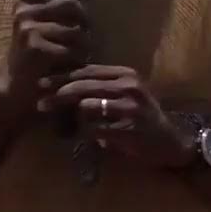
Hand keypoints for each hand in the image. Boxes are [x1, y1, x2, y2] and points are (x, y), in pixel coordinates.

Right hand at [1, 0, 91, 109]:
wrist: (16, 90)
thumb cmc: (34, 56)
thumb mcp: (38, 26)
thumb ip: (55, 9)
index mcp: (23, 4)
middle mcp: (24, 14)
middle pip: (70, 3)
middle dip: (85, 20)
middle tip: (84, 36)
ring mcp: (29, 31)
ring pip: (76, 30)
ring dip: (84, 44)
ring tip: (78, 55)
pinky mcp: (37, 50)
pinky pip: (72, 50)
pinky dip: (78, 60)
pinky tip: (72, 66)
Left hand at [40, 65, 194, 168]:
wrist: (170, 141)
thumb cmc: (141, 117)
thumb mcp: (123, 95)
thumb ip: (99, 88)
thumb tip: (63, 85)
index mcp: (124, 74)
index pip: (86, 71)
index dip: (62, 77)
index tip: (42, 83)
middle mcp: (128, 86)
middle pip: (83, 86)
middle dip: (58, 94)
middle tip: (40, 103)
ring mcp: (130, 107)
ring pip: (88, 106)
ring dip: (70, 116)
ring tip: (58, 123)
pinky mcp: (129, 128)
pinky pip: (96, 129)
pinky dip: (85, 133)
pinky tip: (80, 137)